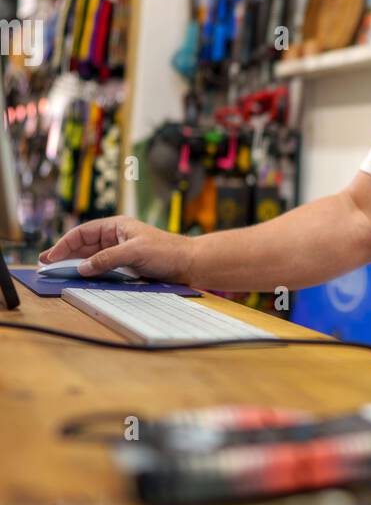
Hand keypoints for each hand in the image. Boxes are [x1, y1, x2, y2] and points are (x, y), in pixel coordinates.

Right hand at [40, 217, 195, 283]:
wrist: (190, 264)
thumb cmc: (167, 251)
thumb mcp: (134, 252)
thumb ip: (107, 259)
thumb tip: (83, 267)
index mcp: (116, 226)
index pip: (83, 233)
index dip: (65, 244)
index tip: (52, 257)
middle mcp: (116, 237)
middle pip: (84, 245)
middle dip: (65, 254)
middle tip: (46, 264)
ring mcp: (121, 252)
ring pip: (91, 257)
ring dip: (76, 263)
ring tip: (58, 271)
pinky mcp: (127, 265)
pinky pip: (103, 267)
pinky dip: (90, 272)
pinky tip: (81, 277)